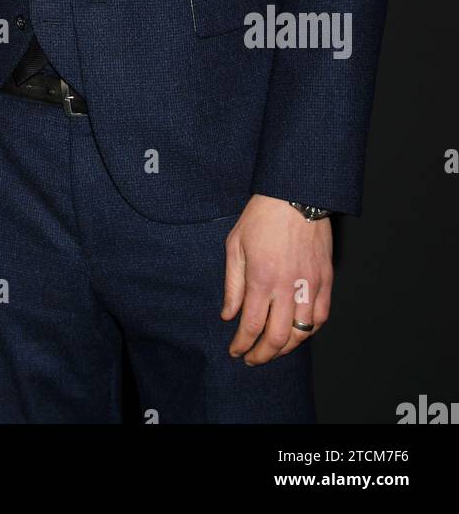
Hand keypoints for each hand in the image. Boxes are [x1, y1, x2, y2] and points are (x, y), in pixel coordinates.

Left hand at [221, 194, 332, 362]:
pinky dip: (310, 330)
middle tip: (252, 358)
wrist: (296, 195)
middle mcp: (287, 286)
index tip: (235, 352)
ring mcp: (310, 285)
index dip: (242, 345)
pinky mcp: (326, 279)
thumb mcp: (235, 245)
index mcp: (261, 278)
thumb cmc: (261, 217)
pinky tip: (298, 332)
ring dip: (286, 348)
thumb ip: (232, 285)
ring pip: (302, 332)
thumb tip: (229, 315)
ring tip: (273, 349)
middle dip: (263, 354)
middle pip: (278, 337)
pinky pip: (321, 316)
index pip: (251, 325)